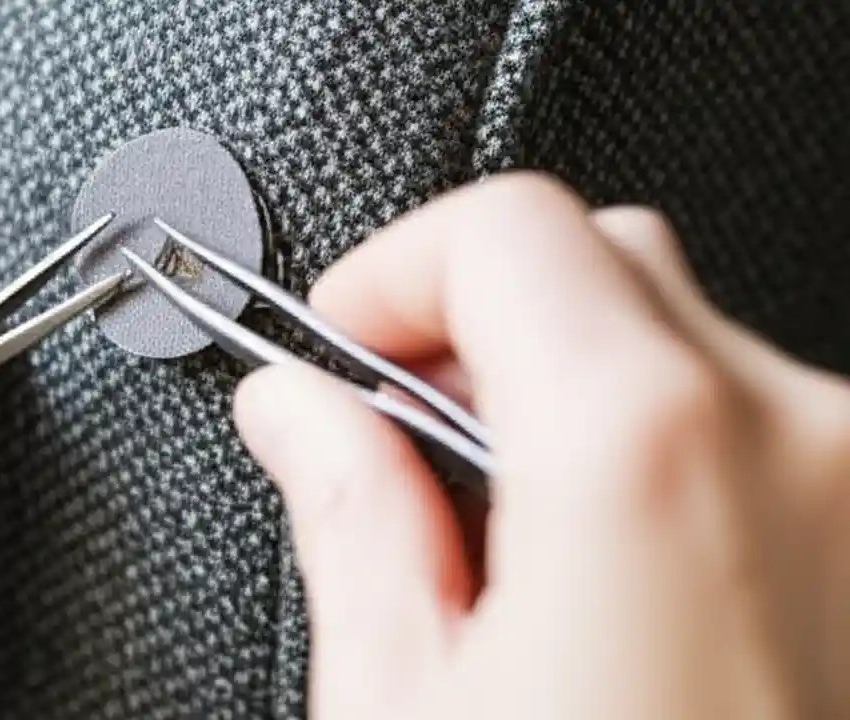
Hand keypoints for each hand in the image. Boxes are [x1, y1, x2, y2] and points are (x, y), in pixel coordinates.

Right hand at [234, 173, 849, 718]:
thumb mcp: (405, 706)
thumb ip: (349, 520)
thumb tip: (300, 415)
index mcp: (645, 463)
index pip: (505, 231)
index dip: (394, 270)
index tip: (344, 336)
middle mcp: (794, 451)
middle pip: (606, 258)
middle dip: (478, 321)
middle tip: (399, 424)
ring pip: (683, 340)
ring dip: (567, 385)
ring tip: (493, 519)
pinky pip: (751, 428)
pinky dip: (654, 446)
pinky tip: (591, 559)